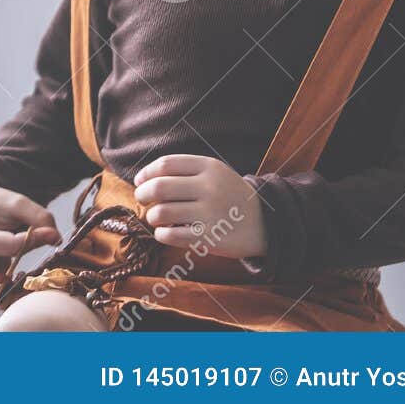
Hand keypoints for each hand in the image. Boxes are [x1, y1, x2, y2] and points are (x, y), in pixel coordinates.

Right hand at [0, 179, 61, 300]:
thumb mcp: (16, 202)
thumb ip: (39, 217)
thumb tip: (57, 239)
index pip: (14, 247)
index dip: (37, 239)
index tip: (52, 233)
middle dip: (16, 294)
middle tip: (40, 282)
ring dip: (17, 298)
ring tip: (37, 283)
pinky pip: (1, 295)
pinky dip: (17, 294)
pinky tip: (31, 281)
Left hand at [133, 154, 267, 258]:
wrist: (265, 224)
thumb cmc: (229, 196)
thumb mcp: (214, 173)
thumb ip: (184, 170)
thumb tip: (143, 178)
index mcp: (209, 167)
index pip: (165, 164)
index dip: (146, 173)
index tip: (140, 181)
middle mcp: (210, 188)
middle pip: (159, 187)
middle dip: (143, 194)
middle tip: (142, 199)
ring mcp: (210, 214)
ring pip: (161, 213)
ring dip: (151, 216)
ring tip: (155, 217)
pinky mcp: (209, 238)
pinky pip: (170, 235)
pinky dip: (160, 234)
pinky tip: (164, 232)